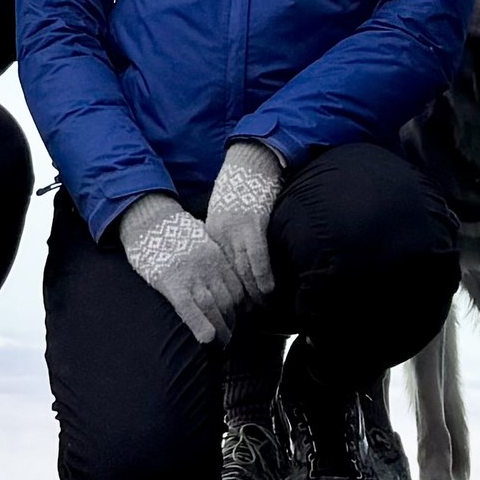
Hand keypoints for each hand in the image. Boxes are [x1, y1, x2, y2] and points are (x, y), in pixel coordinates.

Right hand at [115, 194, 247, 346]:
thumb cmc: (169, 231)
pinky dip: (200, 325)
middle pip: (228, 301)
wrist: (147, 218)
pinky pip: (190, 309)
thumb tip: (220, 276)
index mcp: (216, 255)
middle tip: (229, 337)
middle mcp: (208, 266)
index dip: (239, 308)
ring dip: (221, 330)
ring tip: (221, 343)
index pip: (236, 288)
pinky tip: (206, 339)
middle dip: (231, 323)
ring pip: (213, 308)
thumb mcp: (199, 239)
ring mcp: (191, 275)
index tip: (236, 319)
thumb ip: (212, 257)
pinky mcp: (172, 282)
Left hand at [201, 141, 283, 303]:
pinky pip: (257, 256)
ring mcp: (236, 230)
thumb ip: (224, 239)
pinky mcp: (254, 224)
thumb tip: (230, 264)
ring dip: (252, 293)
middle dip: (236, 298)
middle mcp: (221, 235)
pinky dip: (262, 275)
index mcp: (211, 234)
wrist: (249, 161)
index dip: (223, 291)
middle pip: (227, 275)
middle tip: (245, 317)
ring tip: (259, 310)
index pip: (216, 271)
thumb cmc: (239, 188)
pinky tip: (268, 291)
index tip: (229, 308)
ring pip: (242, 270)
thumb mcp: (222, 215)